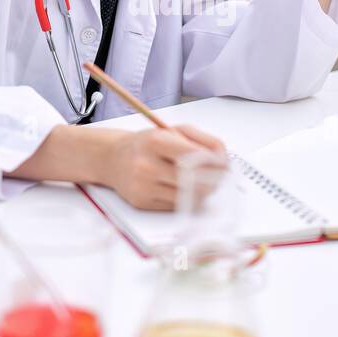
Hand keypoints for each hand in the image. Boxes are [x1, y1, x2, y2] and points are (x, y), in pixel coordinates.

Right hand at [106, 125, 227, 211]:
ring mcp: (143, 186)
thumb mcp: (172, 131)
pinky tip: (186, 189)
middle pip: (194, 180)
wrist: (113, 158)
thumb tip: (223, 158)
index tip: (225, 164)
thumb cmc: (147, 143)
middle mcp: (147, 165)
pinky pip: (176, 206)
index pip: (195, 156)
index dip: (215, 162)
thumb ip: (201, 140)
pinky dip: (187, 199)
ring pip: (187, 196)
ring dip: (203, 191)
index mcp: (156, 141)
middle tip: (221, 176)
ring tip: (204, 181)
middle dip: (214, 179)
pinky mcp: (142, 203)